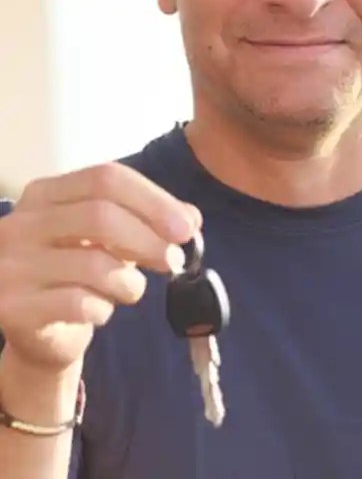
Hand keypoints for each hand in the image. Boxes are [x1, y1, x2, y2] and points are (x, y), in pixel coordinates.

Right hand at [0, 163, 196, 375]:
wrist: (39, 333)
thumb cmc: (80, 276)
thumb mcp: (115, 240)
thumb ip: (152, 222)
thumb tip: (190, 218)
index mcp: (45, 194)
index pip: (106, 179)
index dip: (154, 201)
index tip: (187, 228)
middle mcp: (19, 224)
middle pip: (100, 215)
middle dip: (150, 240)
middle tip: (174, 262)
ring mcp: (10, 265)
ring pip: (93, 264)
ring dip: (129, 283)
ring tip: (128, 290)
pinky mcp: (11, 306)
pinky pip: (79, 303)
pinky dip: (104, 309)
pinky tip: (99, 311)